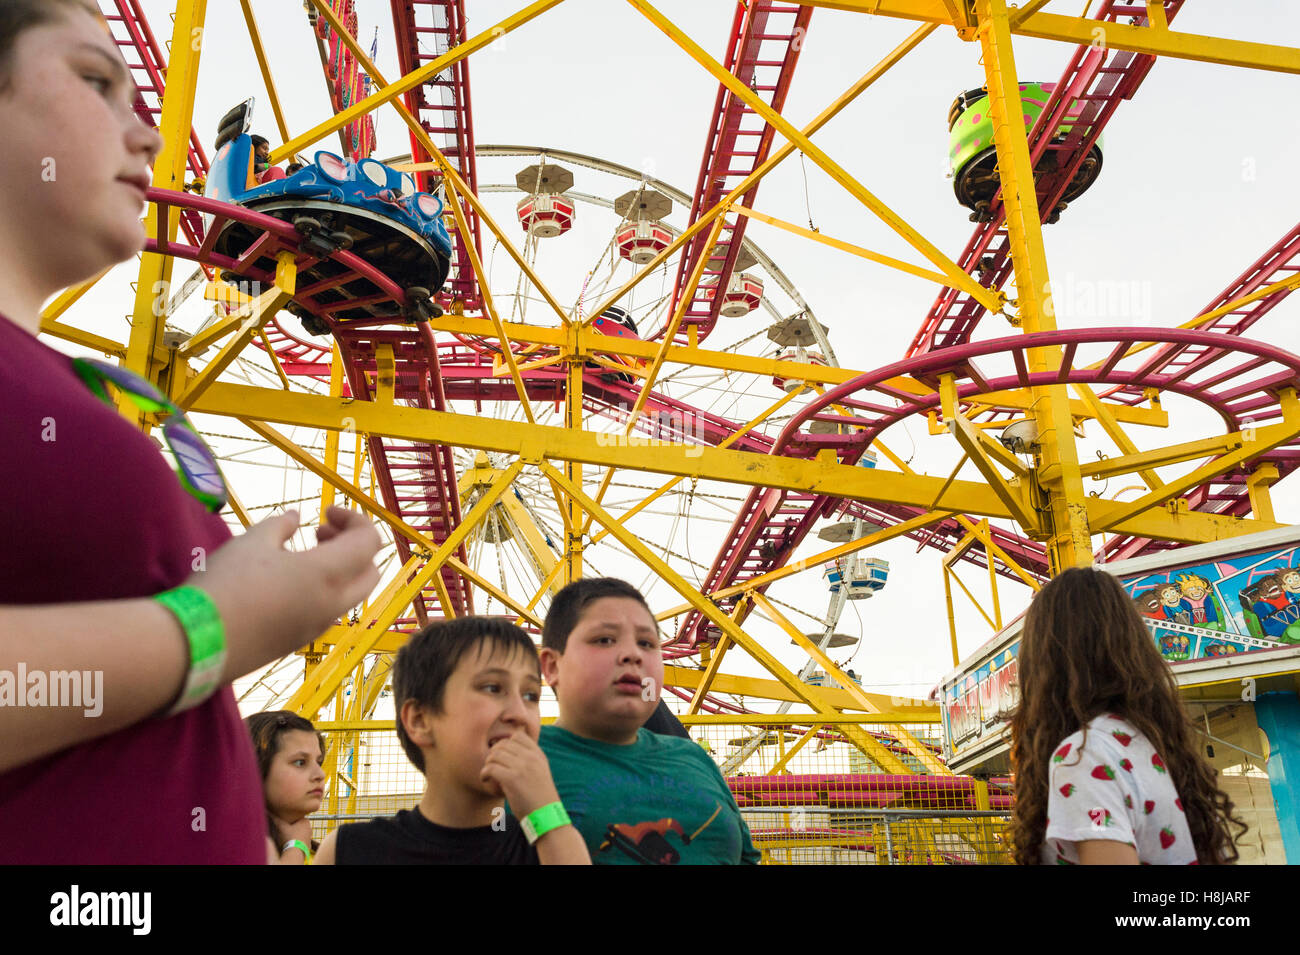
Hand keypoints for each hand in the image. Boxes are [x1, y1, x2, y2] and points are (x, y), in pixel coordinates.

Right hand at [191, 506, 381, 682]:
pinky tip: (285, 582)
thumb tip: (296, 518)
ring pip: (351, 595)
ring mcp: (318, 627)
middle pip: (370, 572)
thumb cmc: (226, 584)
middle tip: (319, 533)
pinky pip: (327, 612)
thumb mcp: (252, 542)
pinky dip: (323, 591)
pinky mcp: (300, 642)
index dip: (355, 520)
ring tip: (298, 555)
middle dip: (354, 547)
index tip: (325, 512)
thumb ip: (280, 525)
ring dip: (340, 570)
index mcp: (328, 574)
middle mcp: (333, 604)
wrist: (197, 644)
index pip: (370, 542)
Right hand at [275, 817, 313, 863]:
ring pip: (299, 834)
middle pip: (297, 826)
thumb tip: (269, 812)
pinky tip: (290, 844)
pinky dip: (296, 842)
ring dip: (293, 835)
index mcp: (305, 821)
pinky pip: (300, 842)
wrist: (295, 852)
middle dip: (291, 828)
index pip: (295, 818)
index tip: (283, 824)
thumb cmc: (289, 837)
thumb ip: (276, 819)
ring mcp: (309, 837)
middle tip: (284, 832)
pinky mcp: (308, 845)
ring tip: (286, 839)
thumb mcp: (281, 826)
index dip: (288, 821)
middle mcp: (309, 828)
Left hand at [480, 730, 560, 818]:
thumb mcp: (540, 772)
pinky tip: (485, 779)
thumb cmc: (539, 797)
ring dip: (488, 763)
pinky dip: (484, 773)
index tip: (500, 755)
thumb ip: (528, 761)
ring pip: (495, 754)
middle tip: (491, 764)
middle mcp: (531, 758)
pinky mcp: (512, 779)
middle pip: (503, 744)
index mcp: (538, 755)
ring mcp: (522, 767)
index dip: (505, 743)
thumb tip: (505, 752)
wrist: (546, 815)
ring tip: (488, 773)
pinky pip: (491, 768)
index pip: (518, 736)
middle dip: (494, 753)